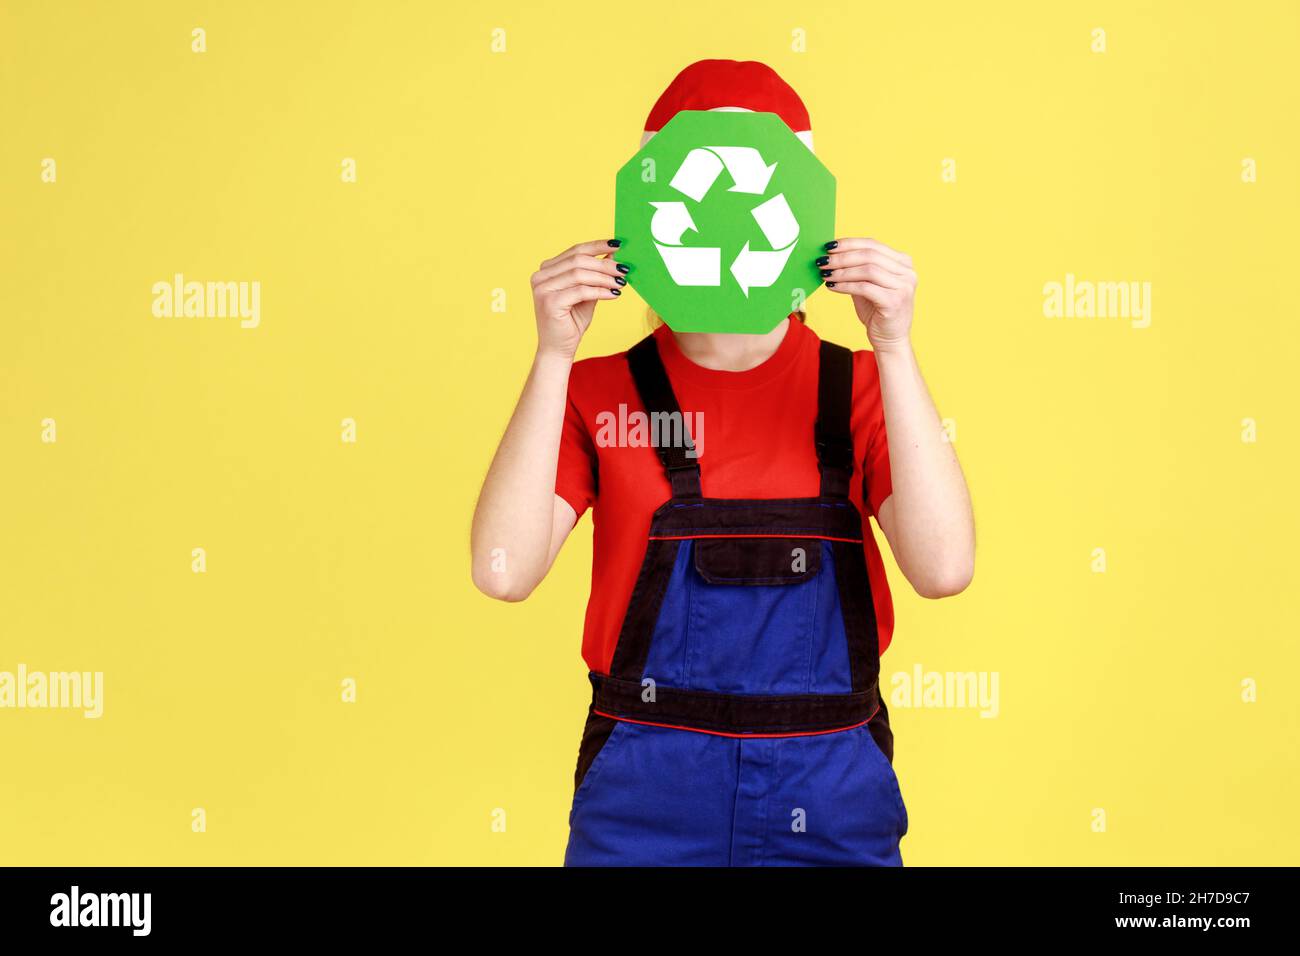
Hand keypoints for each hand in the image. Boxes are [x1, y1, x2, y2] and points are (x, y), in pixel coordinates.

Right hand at [531, 239, 627, 358]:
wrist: (558, 349)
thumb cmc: (571, 321)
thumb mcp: (587, 293)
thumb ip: (596, 274)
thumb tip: (613, 255)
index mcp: (547, 270)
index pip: (575, 251)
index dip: (598, 246)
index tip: (619, 244)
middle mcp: (541, 276)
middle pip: (578, 260)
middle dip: (605, 263)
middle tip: (625, 269)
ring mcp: (542, 289)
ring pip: (580, 274)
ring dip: (605, 277)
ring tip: (621, 283)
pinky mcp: (550, 302)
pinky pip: (581, 291)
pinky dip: (600, 291)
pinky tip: (614, 294)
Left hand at [818, 238, 916, 352]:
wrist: (890, 339)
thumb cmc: (877, 311)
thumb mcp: (868, 284)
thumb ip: (857, 268)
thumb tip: (831, 254)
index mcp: (903, 262)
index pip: (872, 244)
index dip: (849, 243)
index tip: (828, 246)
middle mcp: (907, 272)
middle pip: (869, 255)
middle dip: (842, 257)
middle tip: (822, 261)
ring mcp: (903, 286)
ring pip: (867, 270)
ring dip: (841, 271)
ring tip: (825, 274)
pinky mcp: (894, 301)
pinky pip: (864, 288)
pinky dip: (845, 286)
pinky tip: (832, 287)